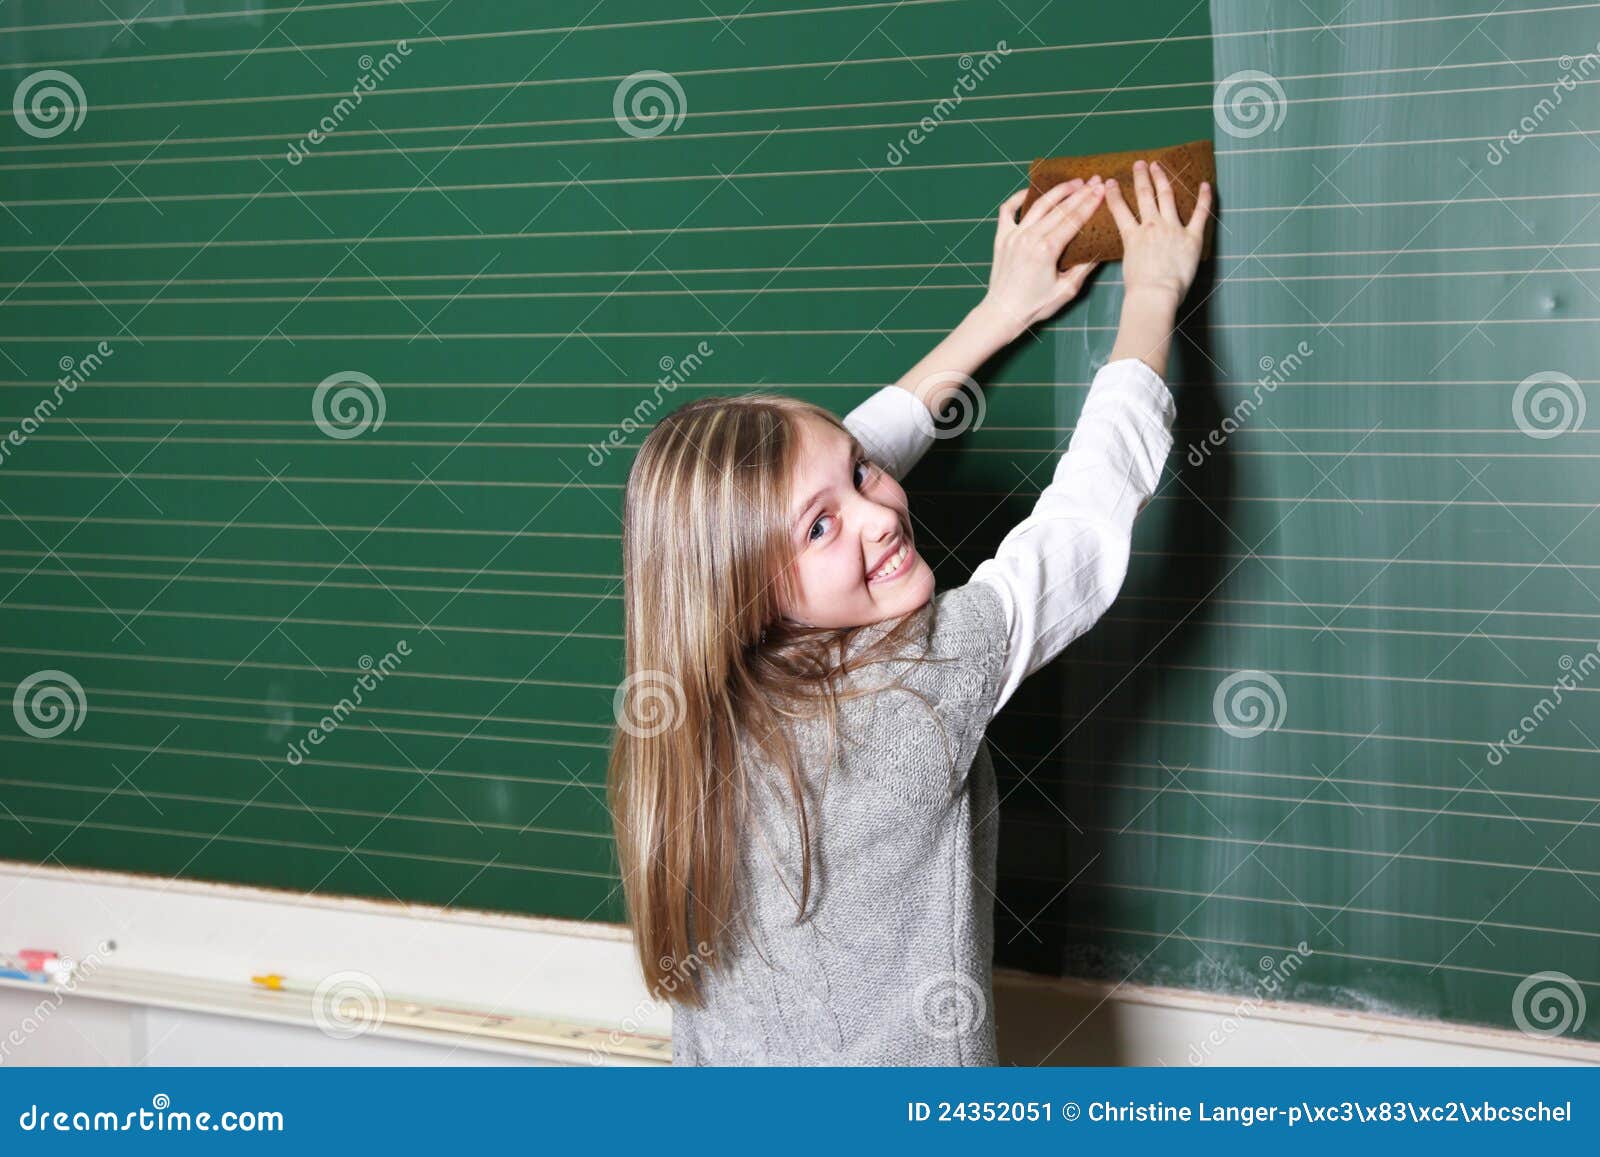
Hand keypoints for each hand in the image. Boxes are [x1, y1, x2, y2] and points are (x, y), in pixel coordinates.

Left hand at [976, 177, 1104, 340]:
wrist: (1003, 312)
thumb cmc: (1034, 305)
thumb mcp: (1067, 290)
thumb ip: (1084, 267)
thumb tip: (1100, 249)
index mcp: (1046, 250)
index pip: (1073, 219)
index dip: (1090, 203)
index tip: (1102, 190)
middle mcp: (1029, 237)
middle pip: (1059, 208)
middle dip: (1080, 193)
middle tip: (1095, 181)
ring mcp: (1013, 235)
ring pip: (1038, 205)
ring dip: (1058, 191)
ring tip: (1074, 182)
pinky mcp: (1001, 237)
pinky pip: (1008, 210)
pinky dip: (1019, 197)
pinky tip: (1032, 191)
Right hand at [1103, 159, 1211, 304]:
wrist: (1155, 294)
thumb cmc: (1139, 289)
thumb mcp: (1128, 265)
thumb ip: (1133, 250)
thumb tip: (1137, 247)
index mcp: (1133, 236)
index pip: (1120, 210)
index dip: (1114, 194)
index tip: (1111, 182)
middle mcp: (1152, 226)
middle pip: (1144, 195)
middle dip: (1141, 177)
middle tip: (1140, 164)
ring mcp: (1172, 229)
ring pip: (1166, 196)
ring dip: (1161, 178)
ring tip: (1158, 166)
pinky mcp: (1192, 237)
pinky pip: (1200, 214)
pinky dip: (1203, 198)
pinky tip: (1204, 184)